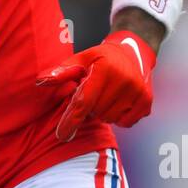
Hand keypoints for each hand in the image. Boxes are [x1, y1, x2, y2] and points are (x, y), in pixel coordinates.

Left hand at [37, 30, 155, 141]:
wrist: (133, 52)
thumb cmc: (102, 58)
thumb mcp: (81, 59)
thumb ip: (61, 71)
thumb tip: (41, 81)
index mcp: (105, 69)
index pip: (84, 102)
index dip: (71, 120)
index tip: (62, 135)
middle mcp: (124, 81)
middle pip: (96, 113)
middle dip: (90, 107)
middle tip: (95, 92)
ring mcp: (137, 92)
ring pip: (110, 119)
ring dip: (103, 112)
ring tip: (107, 95)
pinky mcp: (146, 102)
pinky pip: (125, 123)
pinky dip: (119, 116)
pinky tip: (119, 101)